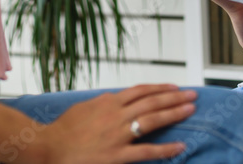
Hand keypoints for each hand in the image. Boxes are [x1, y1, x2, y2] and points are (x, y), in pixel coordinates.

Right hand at [36, 84, 194, 162]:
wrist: (49, 147)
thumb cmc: (63, 129)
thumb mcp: (84, 107)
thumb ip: (103, 102)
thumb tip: (115, 98)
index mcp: (109, 101)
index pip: (141, 91)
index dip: (160, 88)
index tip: (174, 87)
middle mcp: (117, 114)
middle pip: (152, 101)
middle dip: (175, 97)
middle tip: (193, 94)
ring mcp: (119, 134)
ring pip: (153, 119)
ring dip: (174, 113)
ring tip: (191, 109)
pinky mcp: (118, 155)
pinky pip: (147, 151)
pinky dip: (166, 148)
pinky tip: (180, 146)